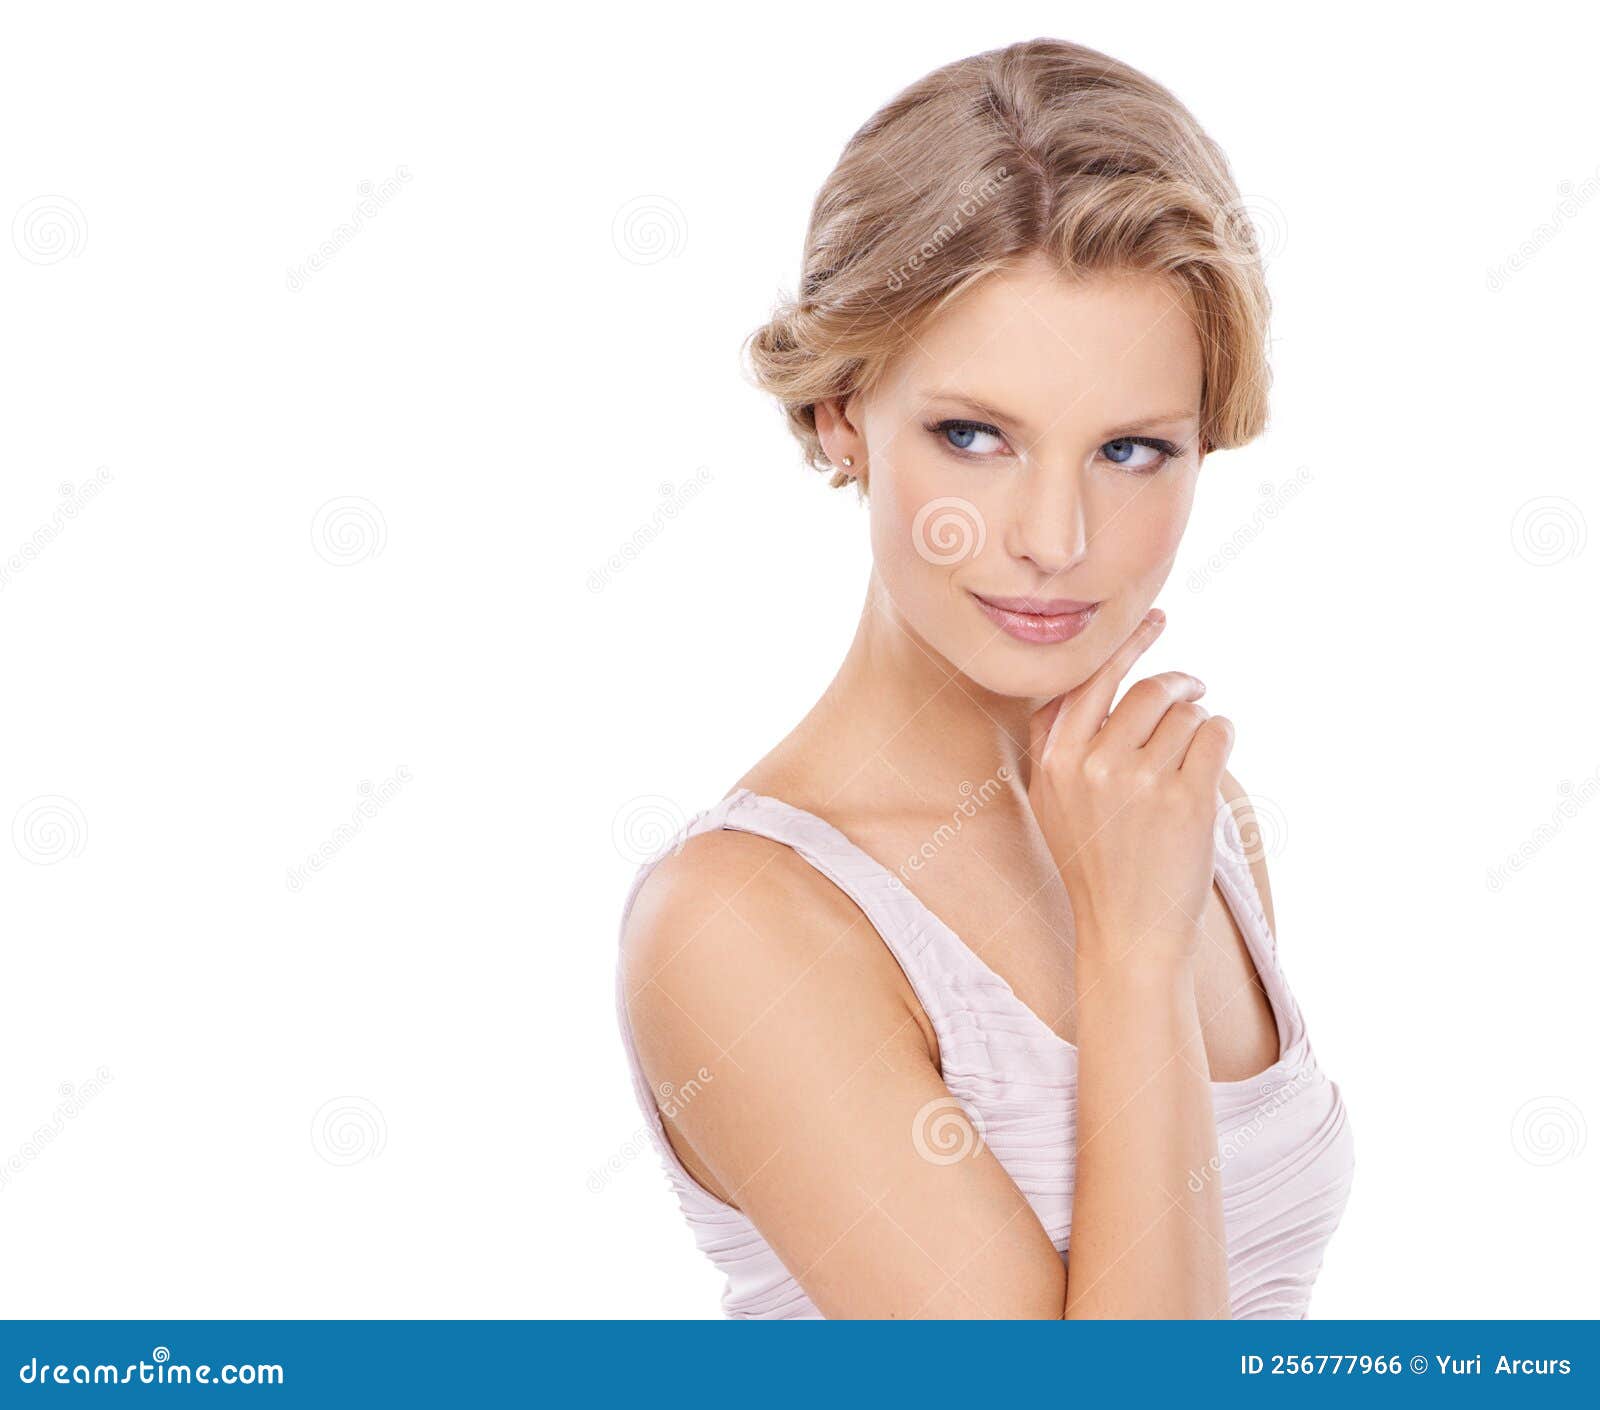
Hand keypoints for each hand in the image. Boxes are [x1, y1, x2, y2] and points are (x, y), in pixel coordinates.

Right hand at [1026, 609, 1234, 974]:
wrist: (1127, 932)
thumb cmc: (1094, 862)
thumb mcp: (1052, 800)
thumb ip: (1058, 739)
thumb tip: (1094, 675)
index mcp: (1055, 760)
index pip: (1092, 678)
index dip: (1128, 643)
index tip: (1156, 618)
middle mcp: (1092, 764)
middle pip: (1149, 689)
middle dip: (1181, 685)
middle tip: (1195, 690)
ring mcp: (1140, 781)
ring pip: (1187, 712)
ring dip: (1200, 722)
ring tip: (1193, 754)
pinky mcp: (1186, 799)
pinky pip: (1217, 733)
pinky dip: (1222, 735)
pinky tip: (1213, 757)